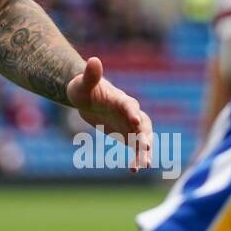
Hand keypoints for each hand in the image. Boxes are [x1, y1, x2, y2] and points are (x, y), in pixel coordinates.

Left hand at [66, 56, 152, 171]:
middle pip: (143, 125)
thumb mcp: (83, 83)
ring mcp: (129, 124)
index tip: (135, 122)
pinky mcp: (125, 134)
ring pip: (142, 139)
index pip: (130, 105)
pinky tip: (133, 170)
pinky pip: (134, 147)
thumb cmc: (83, 88)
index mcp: (120, 99)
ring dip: (144, 151)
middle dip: (146, 136)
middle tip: (147, 149)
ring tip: (144, 166)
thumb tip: (93, 60)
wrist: (85, 97)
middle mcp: (129, 112)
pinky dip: (136, 158)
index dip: (133, 113)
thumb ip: (90, 74)